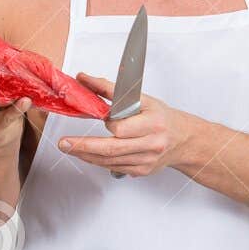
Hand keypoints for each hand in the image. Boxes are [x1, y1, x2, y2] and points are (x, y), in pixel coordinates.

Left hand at [58, 73, 189, 176]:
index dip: (110, 124)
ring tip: (69, 148)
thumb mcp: (142, 99)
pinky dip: (98, 160)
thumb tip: (85, 79)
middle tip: (64, 143)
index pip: (123, 127)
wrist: (184, 140)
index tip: (101, 117)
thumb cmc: (162, 117)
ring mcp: (146, 160)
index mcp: (154, 123)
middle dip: (84, 146)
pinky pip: (114, 167)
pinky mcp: (142, 171)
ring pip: (110, 161)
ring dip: (86, 155)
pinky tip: (87, 154)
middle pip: (112, 149)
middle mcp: (151, 144)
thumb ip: (111, 90)